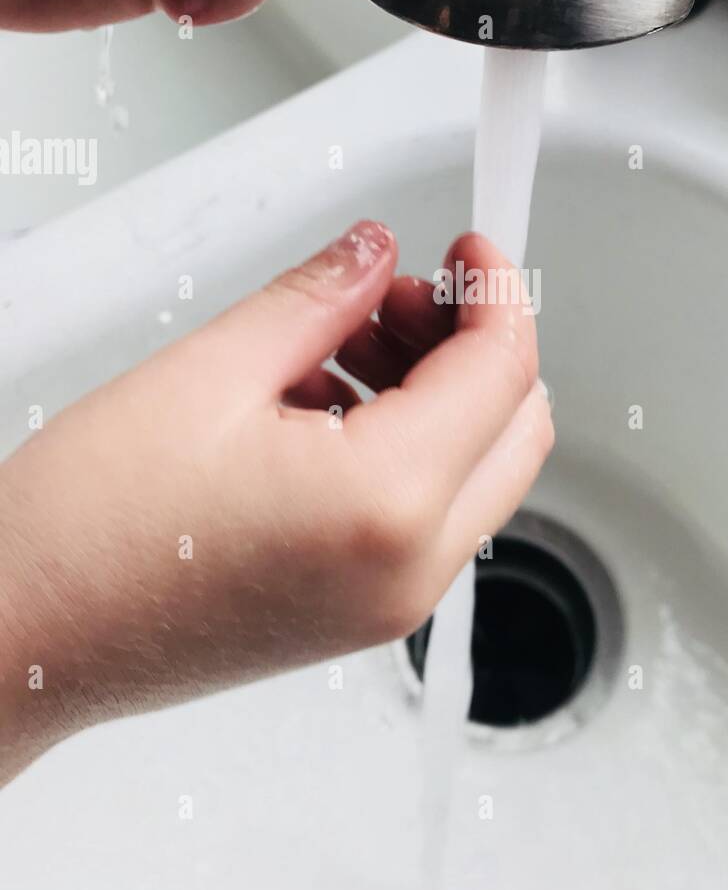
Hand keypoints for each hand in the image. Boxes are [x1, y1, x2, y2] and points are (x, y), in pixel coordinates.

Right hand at [0, 223, 553, 784]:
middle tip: (401, 291)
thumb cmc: (85, 534)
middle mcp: (409, 569)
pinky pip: (428, 514)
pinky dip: (408, 445)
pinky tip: (324, 400)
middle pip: (516, 429)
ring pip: (478, 471)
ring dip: (440, 391)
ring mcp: (390, 604)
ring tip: (345, 340)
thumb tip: (374, 256)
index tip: (468, 250)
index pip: (503, 372)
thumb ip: (319, 299)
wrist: (22, 640)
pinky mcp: (359, 614)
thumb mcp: (210, 372)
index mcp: (386, 502)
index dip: (496, 291)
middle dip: (475, 344)